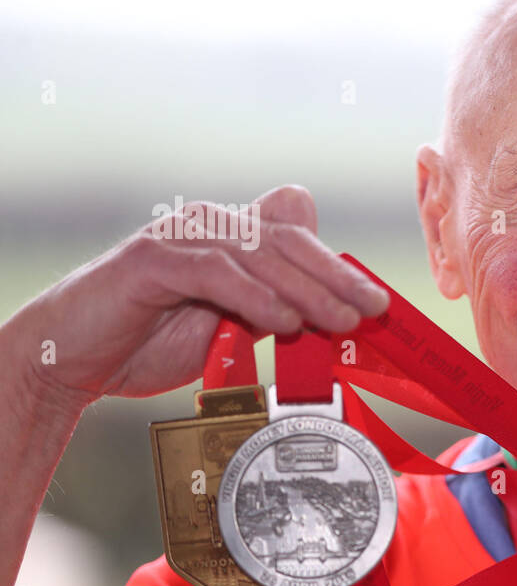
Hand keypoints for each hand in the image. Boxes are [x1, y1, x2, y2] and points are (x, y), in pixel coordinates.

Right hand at [6, 185, 388, 408]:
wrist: (74, 359)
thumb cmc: (149, 343)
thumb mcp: (228, 332)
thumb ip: (271, 314)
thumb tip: (327, 317)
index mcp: (232, 239)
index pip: (298, 234)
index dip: (337, 263)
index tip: (374, 302)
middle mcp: (210, 226)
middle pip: (288, 239)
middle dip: (336, 277)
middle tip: (372, 309)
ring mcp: (180, 238)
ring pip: (258, 253)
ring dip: (305, 289)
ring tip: (339, 320)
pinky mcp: (151, 260)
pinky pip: (213, 271)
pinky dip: (252, 295)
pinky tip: (280, 318)